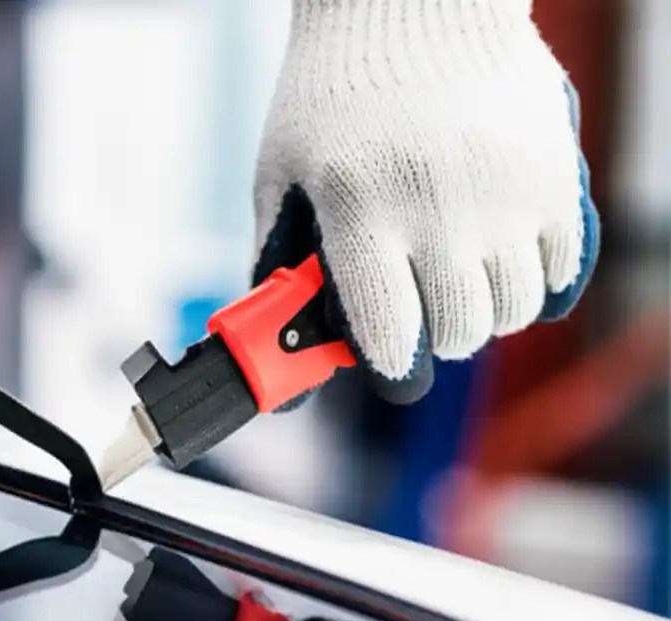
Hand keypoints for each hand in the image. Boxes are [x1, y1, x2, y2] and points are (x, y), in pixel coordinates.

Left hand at [253, 0, 597, 403]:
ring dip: (482, 314)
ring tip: (454, 278)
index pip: (389, 338)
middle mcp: (439, 208)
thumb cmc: (330, 96)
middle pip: (457, 335)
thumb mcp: (280, 177)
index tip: (387, 366)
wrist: (412, 5)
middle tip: (416, 309)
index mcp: (360, 209)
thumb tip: (276, 359)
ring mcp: (505, 195)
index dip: (389, 369)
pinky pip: (561, 276)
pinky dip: (532, 285)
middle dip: (433, 339)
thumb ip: (277, 268)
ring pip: (511, 314)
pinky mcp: (554, 179)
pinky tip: (498, 258)